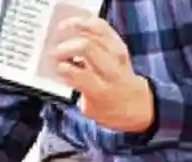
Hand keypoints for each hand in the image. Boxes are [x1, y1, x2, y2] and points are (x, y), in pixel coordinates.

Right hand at [48, 17, 154, 132]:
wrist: (138, 105)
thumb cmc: (110, 110)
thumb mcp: (89, 110)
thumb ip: (75, 90)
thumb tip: (60, 71)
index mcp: (100, 91)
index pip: (77, 73)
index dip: (61, 67)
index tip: (53, 67)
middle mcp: (111, 70)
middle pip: (85, 47)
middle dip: (65, 47)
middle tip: (54, 51)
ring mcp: (117, 55)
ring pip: (95, 32)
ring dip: (75, 28)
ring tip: (61, 30)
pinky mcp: (120, 46)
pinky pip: (104, 27)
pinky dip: (88, 23)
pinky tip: (76, 24)